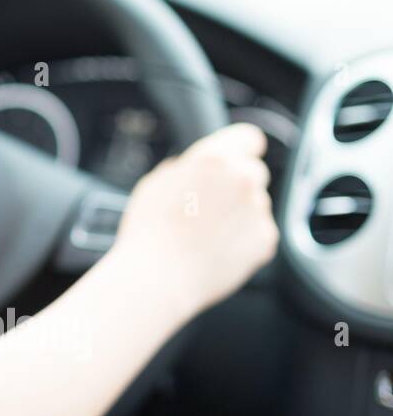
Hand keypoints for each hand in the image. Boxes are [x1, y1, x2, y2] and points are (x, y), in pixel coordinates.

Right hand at [109, 122, 278, 321]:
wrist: (158, 278)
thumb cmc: (149, 232)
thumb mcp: (156, 183)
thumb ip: (185, 167)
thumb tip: (194, 166)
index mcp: (213, 159)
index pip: (249, 137)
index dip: (241, 149)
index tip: (236, 159)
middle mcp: (241, 178)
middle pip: (254, 171)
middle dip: (237, 184)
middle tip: (211, 205)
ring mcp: (258, 209)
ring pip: (256, 203)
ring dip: (240, 213)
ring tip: (207, 233)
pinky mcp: (266, 238)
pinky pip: (259, 231)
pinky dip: (244, 239)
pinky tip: (217, 248)